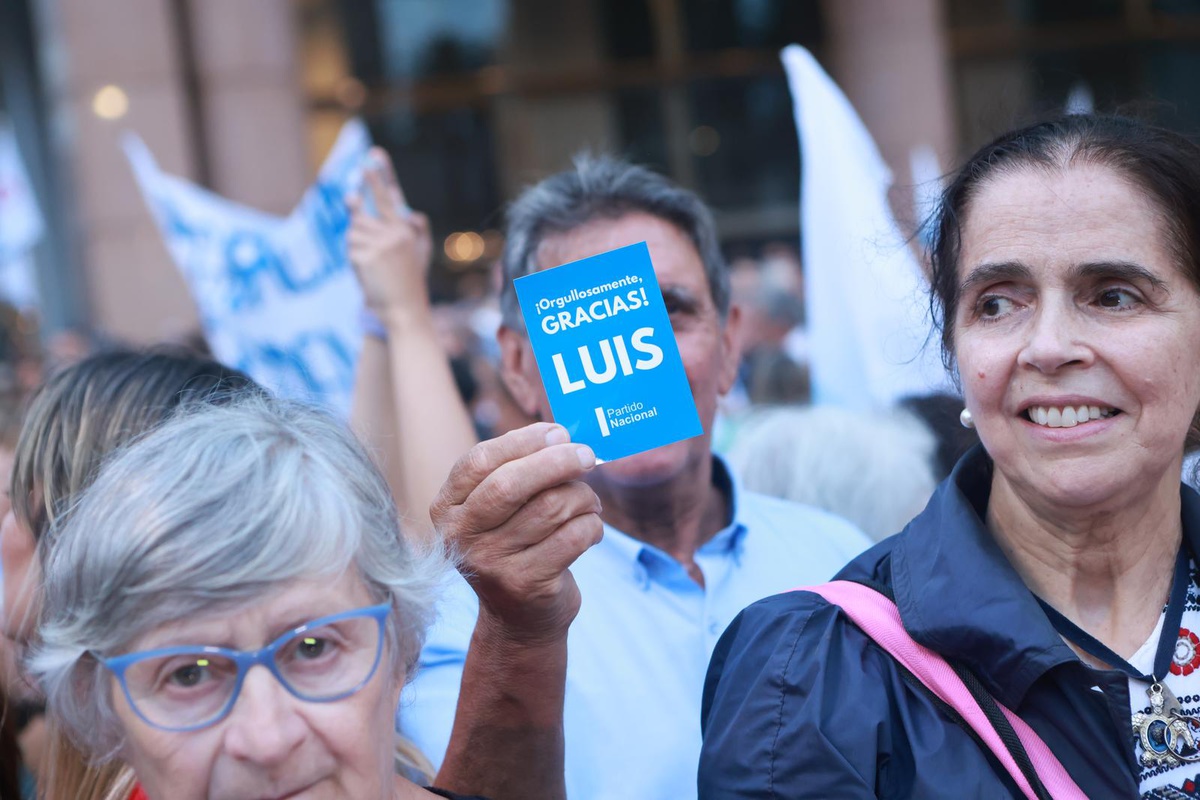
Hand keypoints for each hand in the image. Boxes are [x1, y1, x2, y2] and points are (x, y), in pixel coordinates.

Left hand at [345, 147, 432, 322]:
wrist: (404, 310)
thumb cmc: (409, 282)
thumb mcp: (419, 255)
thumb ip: (416, 232)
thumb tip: (414, 213)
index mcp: (406, 231)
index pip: (391, 199)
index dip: (382, 178)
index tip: (374, 158)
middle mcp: (394, 233)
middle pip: (367, 211)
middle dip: (363, 192)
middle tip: (358, 176)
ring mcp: (379, 244)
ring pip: (354, 230)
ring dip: (356, 243)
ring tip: (371, 262)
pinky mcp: (365, 256)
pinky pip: (350, 246)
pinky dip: (354, 257)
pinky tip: (367, 271)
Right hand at [431, 422, 603, 644]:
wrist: (518, 620)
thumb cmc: (514, 546)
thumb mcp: (497, 510)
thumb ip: (516, 470)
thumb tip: (559, 434)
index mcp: (447, 508)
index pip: (479, 461)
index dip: (523, 441)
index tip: (558, 432)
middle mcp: (461, 537)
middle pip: (512, 483)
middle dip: (558, 461)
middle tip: (586, 455)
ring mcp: (491, 563)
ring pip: (551, 507)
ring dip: (583, 497)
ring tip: (589, 502)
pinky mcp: (526, 584)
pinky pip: (574, 536)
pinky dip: (592, 525)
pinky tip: (590, 529)